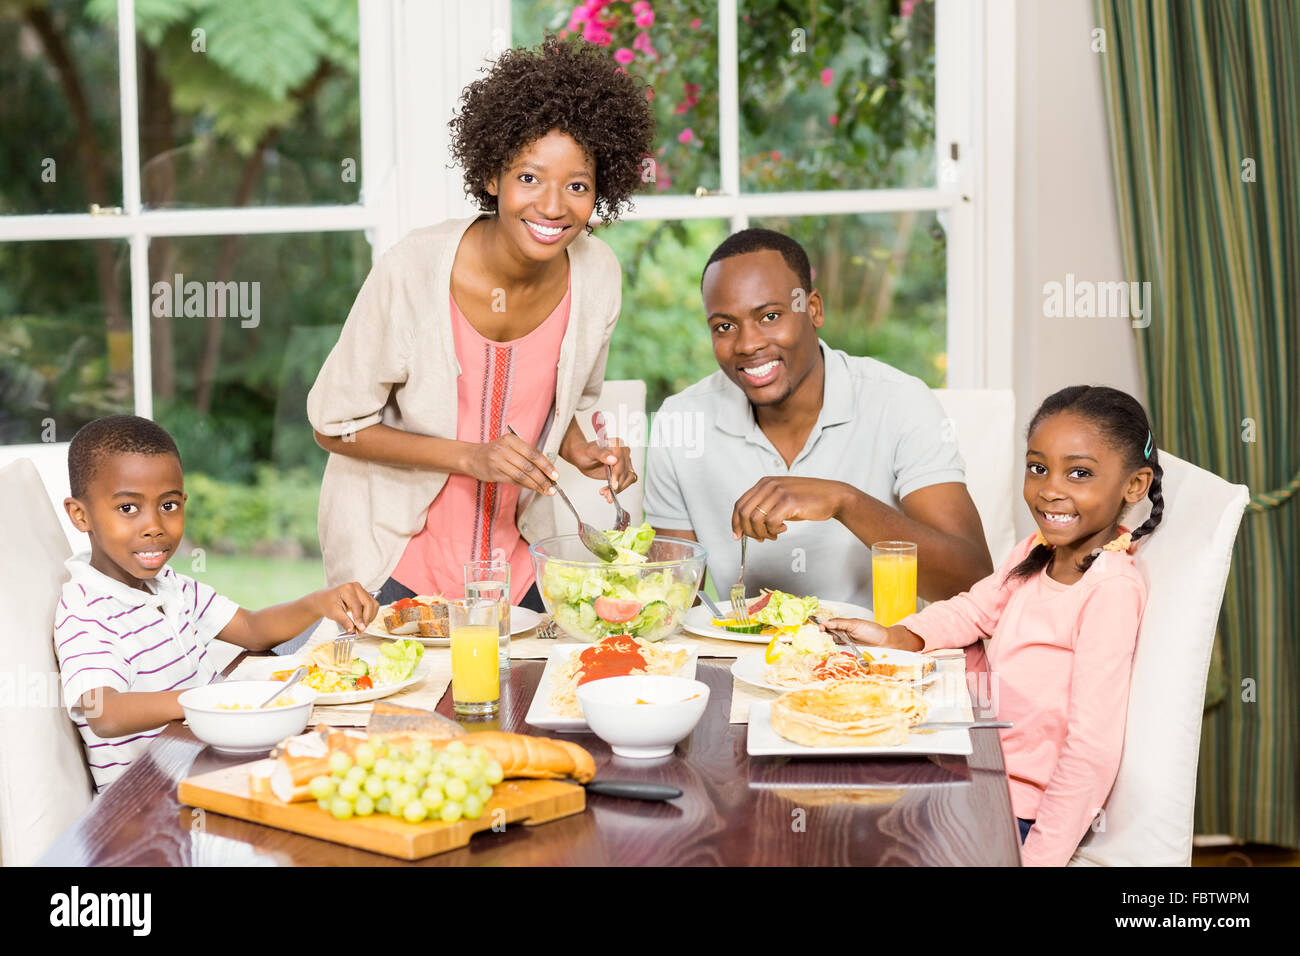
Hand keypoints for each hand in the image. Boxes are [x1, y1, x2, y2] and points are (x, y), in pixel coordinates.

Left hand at [317, 583, 378, 633]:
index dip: (360, 618)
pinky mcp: (364, 595)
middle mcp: (356, 587)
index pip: (357, 605)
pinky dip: (369, 615)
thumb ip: (344, 621)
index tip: (361, 629)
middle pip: (369, 604)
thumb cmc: (327, 603)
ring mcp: (361, 590)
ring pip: (373, 605)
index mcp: (347, 589)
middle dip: (366, 618)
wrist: (325, 600)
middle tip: (361, 630)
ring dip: (369, 617)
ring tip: (361, 626)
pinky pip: (372, 605)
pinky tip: (362, 620)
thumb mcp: (333, 613)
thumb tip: (352, 630)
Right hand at [465, 433, 559, 495]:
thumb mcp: (510, 448)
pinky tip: (533, 488)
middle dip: (543, 477)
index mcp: (512, 439)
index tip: (555, 475)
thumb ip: (525, 457)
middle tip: (552, 485)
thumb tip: (546, 471)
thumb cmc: (494, 453)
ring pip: (522, 474)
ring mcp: (498, 460)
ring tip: (546, 490)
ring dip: (536, 484)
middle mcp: (505, 448)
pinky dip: (526, 485)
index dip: (546, 465)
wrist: (471, 457)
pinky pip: (514, 480)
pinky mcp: (494, 471)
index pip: (534, 453)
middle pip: (529, 465)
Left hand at [560, 437, 636, 503]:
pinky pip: (625, 482)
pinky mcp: (622, 472)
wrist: (582, 457)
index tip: (613, 484)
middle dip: (617, 485)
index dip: (617, 474)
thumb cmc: (585, 452)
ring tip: (607, 494)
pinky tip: (609, 493)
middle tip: (607, 493)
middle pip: (626, 472)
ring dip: (618, 489)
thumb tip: (613, 459)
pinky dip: (618, 489)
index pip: (622, 461)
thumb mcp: (591, 452)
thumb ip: (601, 454)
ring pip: (628, 478)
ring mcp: (623, 463)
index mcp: (617, 444)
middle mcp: (622, 453)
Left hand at [730, 477, 848, 540]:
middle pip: (744, 513)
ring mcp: (779, 492)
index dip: (735, 522)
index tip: (737, 536)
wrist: (832, 496)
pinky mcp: (789, 502)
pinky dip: (774, 531)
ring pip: (755, 519)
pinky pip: (770, 522)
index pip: (739, 504)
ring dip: (762, 533)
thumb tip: (746, 527)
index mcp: (764, 483)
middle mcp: (769, 485)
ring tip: (774, 534)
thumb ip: (764, 507)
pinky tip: (784, 529)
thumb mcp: (781, 499)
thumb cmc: (807, 500)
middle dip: (748, 531)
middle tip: (760, 539)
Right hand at [818, 616, 890, 646]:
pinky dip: (833, 649)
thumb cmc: (872, 631)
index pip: (830, 623)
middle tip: (821, 635)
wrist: (884, 642)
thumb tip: (826, 622)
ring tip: (825, 642)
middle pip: (829, 632)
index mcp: (844, 623)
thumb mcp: (854, 624)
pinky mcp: (848, 650)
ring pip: (832, 641)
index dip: (823, 625)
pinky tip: (830, 649)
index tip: (819, 627)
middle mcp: (844, 632)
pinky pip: (838, 649)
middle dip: (823, 633)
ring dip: (827, 642)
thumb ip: (839, 623)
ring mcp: (846, 641)